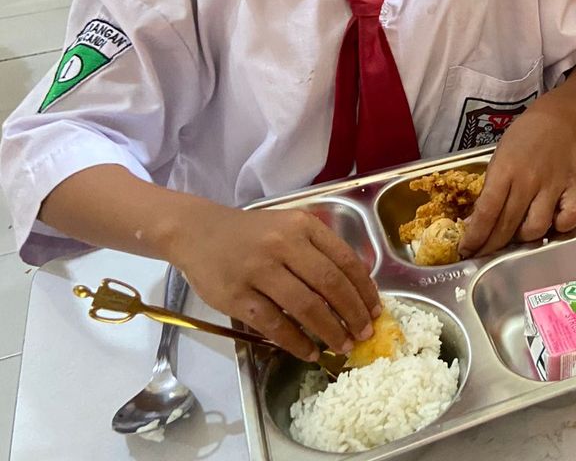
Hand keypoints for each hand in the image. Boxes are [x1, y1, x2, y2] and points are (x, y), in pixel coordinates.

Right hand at [170, 204, 381, 359]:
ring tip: (342, 346)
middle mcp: (283, 244)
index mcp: (303, 226)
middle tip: (363, 334)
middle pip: (330, 285)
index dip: (365, 290)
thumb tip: (356, 293)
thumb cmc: (252, 234)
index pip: (346, 260)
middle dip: (353, 314)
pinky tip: (309, 352)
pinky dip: (296, 342)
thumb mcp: (290, 228)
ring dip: (329, 331)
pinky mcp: (236, 296)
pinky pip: (274, 325)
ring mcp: (258, 270)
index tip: (375, 311)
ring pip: (306, 307)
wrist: (196, 232)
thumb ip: (320, 252)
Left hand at [458, 101, 575, 257]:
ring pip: (536, 228)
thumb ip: (491, 190)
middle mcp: (528, 181)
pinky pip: (569, 219)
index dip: (475, 237)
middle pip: (507, 226)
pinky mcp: (574, 188)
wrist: (556, 119)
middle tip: (483, 254)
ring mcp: (553, 186)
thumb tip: (476, 223)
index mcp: (504, 171)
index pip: (487, 213)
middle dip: (491, 246)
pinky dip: (560, 227)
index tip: (467, 251)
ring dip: (523, 238)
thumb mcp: (497, 158)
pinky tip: (552, 223)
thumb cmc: (522, 138)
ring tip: (516, 235)